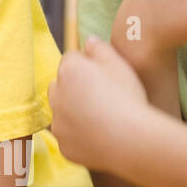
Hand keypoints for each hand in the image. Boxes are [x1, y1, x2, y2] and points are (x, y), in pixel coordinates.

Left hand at [49, 36, 158, 172]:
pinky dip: (82, 136)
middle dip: (76, 87)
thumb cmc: (127, 97)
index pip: (72, 59)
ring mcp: (58, 123)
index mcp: (68, 71)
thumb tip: (88, 41)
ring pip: (64, 112)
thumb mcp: (118, 64)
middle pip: (62, 85)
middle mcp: (56, 95)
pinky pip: (71, 137)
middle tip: (103, 95)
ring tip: (104, 117)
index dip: (89, 65)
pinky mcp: (64, 146)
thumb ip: (100, 48)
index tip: (105, 75)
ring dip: (77, 112)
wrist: (131, 140)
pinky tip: (102, 136)